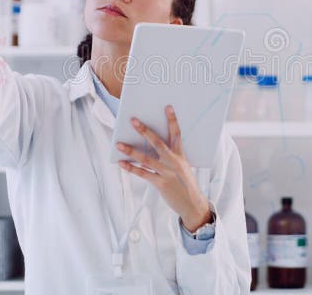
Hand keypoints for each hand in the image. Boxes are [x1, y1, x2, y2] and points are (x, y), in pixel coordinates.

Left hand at [117, 105, 211, 232]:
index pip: (177, 134)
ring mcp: (167, 172)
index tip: (167, 107)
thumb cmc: (185, 183)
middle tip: (133, 121)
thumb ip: (171, 156)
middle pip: (158, 143)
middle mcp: (174, 162)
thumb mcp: (183, 167)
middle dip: (144, 131)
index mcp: (180, 155)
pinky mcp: (161, 183)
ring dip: (131, 150)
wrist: (192, 204)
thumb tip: (150, 146)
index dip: (172, 120)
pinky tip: (121, 162)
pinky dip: (131, 168)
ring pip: (146, 159)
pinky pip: (143, 174)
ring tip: (119, 144)